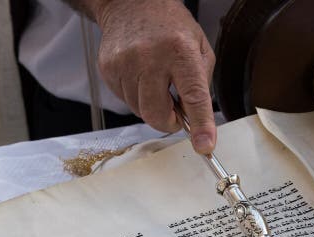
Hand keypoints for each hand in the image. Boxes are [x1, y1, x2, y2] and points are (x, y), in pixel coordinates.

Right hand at [92, 0, 216, 153]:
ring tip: (156, 82)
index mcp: (181, 51)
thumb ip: (201, 85)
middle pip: (157, 114)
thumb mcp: (200, 48)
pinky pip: (125, 100)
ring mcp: (125, 63)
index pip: (193, 96)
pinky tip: (140, 76)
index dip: (200, 125)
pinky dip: (136, 96)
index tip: (204, 146)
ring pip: (140, 110)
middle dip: (168, 122)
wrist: (132, 3)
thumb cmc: (171, 27)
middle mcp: (151, 57)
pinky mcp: (108, 68)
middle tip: (175, 112)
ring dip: (151, 106)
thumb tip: (197, 122)